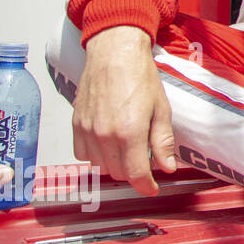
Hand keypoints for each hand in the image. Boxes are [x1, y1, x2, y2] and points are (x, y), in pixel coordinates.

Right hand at [73, 26, 175, 196]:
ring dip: (115, 163)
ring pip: (100, 165)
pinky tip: (109, 141)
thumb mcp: (161, 109)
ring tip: (128, 146)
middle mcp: (104, 135)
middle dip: (134, 171)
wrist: (114, 54)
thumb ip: (163, 142)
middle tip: (145, 157)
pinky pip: (83, 154)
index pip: (135, 174)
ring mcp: (87, 131)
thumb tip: (167, 167)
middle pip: (118, 172)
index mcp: (129, 132)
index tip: (152, 188)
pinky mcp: (76, 125)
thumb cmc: (140, 77)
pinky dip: (97, 154)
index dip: (146, 186)